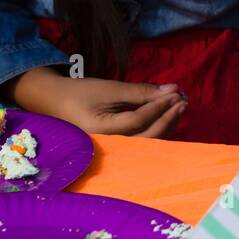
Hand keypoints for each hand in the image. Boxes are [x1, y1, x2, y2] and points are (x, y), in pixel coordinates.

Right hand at [13, 68, 186, 136]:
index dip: (158, 108)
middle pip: (146, 137)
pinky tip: (167, 114)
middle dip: (168, 118)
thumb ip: (140, 92)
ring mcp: (113, 149)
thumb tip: (172, 90)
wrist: (56, 103)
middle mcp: (108, 146)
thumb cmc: (81, 92)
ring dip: (166, 124)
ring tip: (179, 104)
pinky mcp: (118, 147)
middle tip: (182, 100)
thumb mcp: (109, 88)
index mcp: (100, 130)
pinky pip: (142, 140)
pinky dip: (157, 128)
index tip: (175, 93)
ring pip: (147, 142)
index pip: (137, 122)